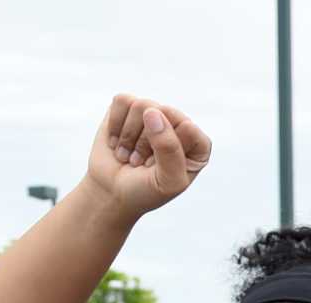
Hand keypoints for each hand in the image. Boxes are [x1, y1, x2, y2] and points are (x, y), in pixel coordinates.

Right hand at [86, 95, 211, 219]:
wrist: (113, 193)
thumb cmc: (145, 191)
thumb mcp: (167, 181)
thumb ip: (169, 148)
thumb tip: (152, 112)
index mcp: (198, 146)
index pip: (188, 128)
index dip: (167, 148)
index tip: (158, 167)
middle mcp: (178, 125)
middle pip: (162, 113)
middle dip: (145, 143)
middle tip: (141, 164)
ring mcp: (154, 114)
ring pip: (141, 106)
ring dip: (128, 137)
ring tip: (129, 156)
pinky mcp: (129, 107)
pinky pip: (122, 101)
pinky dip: (115, 126)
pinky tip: (117, 143)